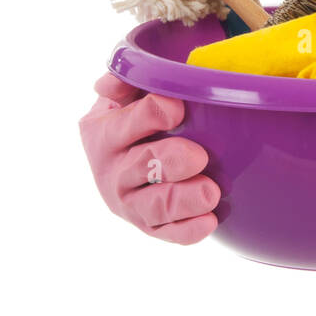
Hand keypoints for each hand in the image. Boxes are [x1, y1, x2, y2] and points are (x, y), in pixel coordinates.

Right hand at [79, 73, 220, 244]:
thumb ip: (124, 81)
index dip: (153, 113)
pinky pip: (167, 233)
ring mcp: (129, 202)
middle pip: (140, 168)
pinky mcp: (149, 224)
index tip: (178, 109)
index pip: (127, 122)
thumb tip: (111, 83)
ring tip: (211, 192)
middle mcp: (113, 170)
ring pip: (153, 206)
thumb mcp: (126, 91)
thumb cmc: (135, 112)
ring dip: (183, 200)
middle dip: (171, 161)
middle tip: (200, 156)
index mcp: (104, 132)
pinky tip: (209, 221)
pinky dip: (187, 230)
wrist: (129, 150)